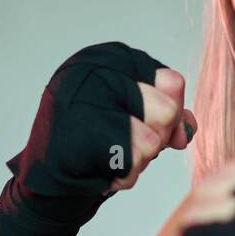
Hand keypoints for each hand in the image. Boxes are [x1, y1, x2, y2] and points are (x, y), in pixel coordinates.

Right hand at [7, 41, 196, 220]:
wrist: (47, 178)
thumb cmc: (95, 144)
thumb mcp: (135, 119)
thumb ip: (166, 114)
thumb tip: (187, 127)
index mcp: (109, 57)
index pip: (172, 83)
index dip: (170, 115)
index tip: (147, 125)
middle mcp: (94, 69)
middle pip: (167, 111)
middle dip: (156, 139)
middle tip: (126, 145)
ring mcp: (83, 99)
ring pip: (151, 141)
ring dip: (138, 162)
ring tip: (111, 156)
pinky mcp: (78, 132)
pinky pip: (130, 162)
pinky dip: (124, 176)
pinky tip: (103, 170)